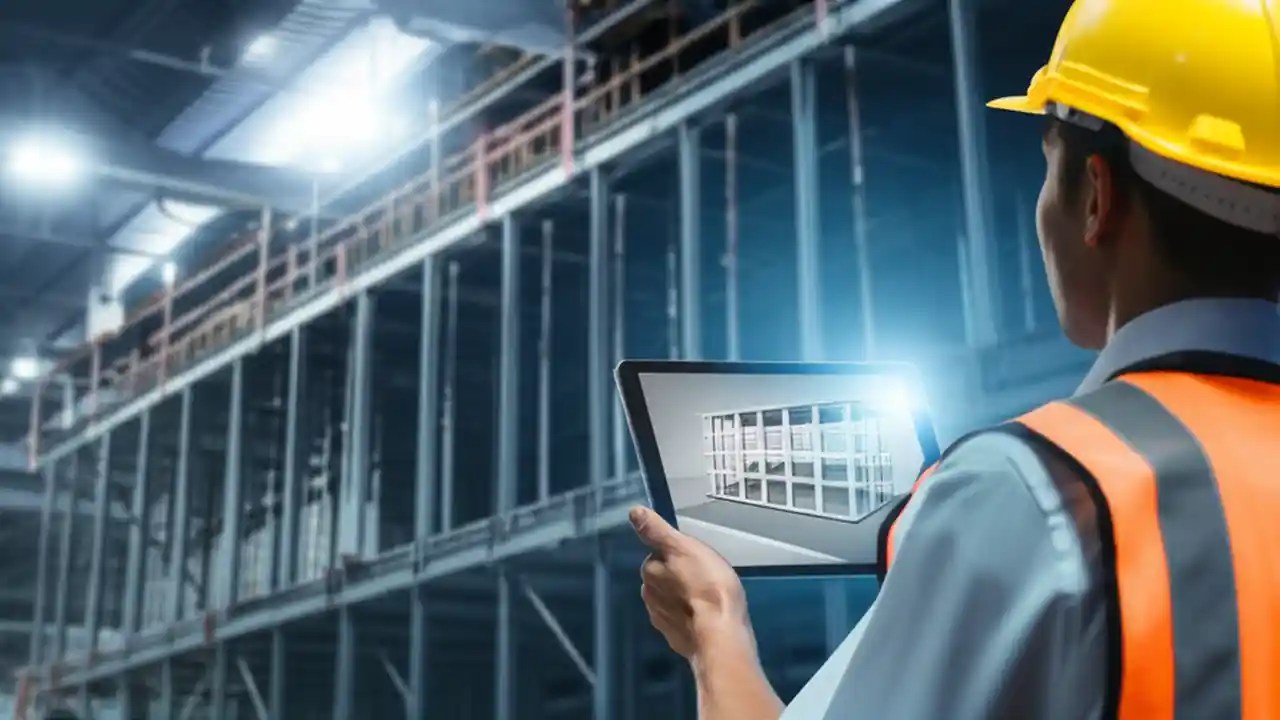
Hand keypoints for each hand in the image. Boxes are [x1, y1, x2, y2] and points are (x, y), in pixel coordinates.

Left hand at [630, 506, 754, 660]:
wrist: (720, 634)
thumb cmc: (707, 586)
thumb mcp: (684, 547)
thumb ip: (657, 531)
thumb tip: (633, 512)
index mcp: (650, 573)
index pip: (658, 557)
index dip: (677, 556)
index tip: (695, 558)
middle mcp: (649, 597)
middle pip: (663, 580)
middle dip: (678, 578)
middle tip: (704, 577)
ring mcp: (662, 621)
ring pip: (671, 602)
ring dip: (684, 599)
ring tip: (708, 598)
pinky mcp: (677, 640)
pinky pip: (681, 623)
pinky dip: (690, 619)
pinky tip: (707, 618)